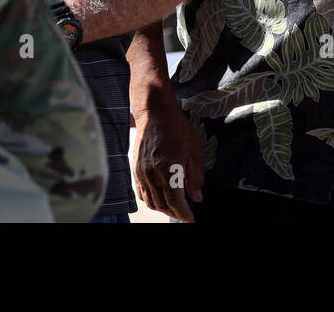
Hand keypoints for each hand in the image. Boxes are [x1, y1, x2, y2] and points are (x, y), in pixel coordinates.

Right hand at [132, 101, 203, 221]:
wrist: (154, 113)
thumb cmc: (176, 127)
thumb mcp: (194, 150)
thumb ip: (195, 176)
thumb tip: (197, 196)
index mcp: (168, 169)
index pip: (176, 202)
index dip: (184, 214)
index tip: (191, 219)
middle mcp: (152, 174)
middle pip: (163, 205)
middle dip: (175, 213)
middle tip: (185, 214)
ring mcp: (142, 173)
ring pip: (151, 201)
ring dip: (163, 208)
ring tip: (174, 208)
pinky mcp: (136, 169)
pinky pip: (141, 192)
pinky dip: (151, 200)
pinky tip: (160, 198)